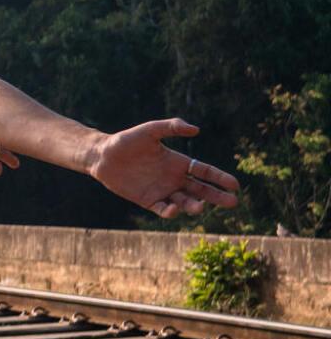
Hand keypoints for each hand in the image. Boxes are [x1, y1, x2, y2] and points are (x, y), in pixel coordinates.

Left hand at [91, 118, 239, 217]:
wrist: (102, 155)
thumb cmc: (127, 140)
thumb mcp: (150, 130)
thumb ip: (172, 127)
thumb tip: (196, 130)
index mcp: (178, 162)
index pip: (205, 172)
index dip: (220, 178)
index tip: (235, 185)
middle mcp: (173, 178)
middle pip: (201, 190)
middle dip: (217, 196)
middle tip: (233, 203)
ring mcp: (162, 191)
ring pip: (184, 202)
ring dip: (193, 205)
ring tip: (199, 206)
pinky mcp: (147, 201)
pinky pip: (163, 209)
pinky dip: (170, 211)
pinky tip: (174, 208)